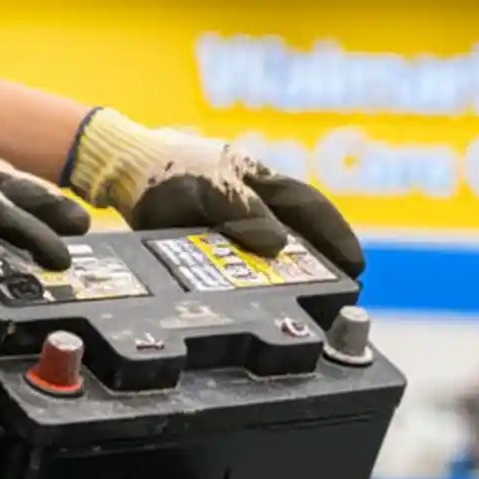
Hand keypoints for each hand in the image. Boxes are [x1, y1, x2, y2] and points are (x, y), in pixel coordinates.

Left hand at [62, 109, 364, 277]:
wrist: (121, 173)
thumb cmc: (166, 171)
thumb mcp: (207, 189)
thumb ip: (241, 213)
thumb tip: (279, 245)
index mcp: (260, 180)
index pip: (310, 207)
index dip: (337, 235)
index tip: (357, 264)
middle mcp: (253, 206)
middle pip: (300, 236)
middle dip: (324, 263)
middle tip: (345, 293)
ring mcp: (232, 228)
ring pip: (271, 258)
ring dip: (291, 280)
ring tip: (311, 305)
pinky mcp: (207, 251)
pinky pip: (237, 273)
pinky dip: (253, 289)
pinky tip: (261, 307)